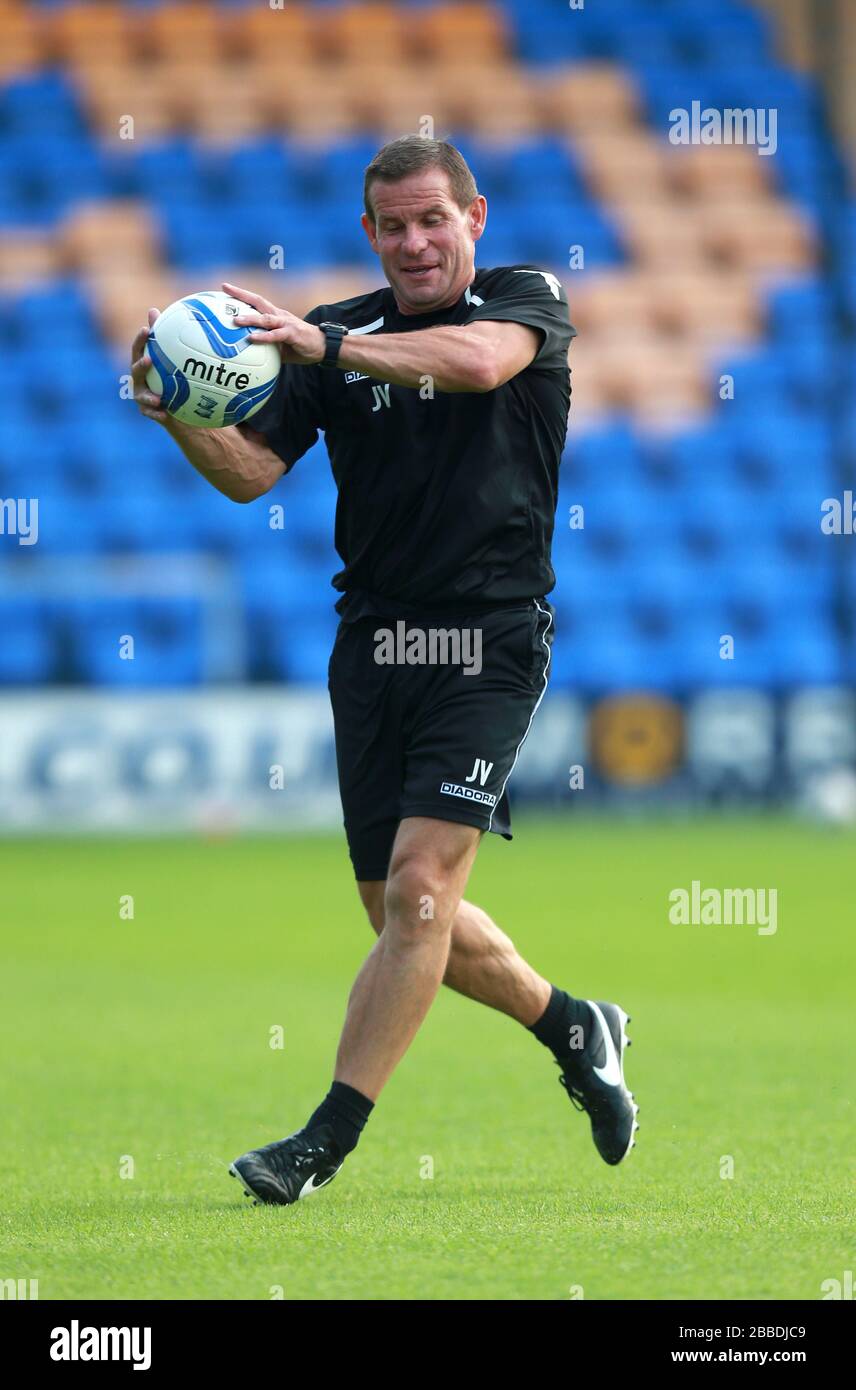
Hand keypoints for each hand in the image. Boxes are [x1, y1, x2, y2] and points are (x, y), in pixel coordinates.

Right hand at [130, 307, 169, 423]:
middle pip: (136, 371)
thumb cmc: (174, 375)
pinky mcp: (148, 411)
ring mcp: (142, 395)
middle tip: (149, 360)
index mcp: (143, 363)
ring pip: (141, 395)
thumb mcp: (173, 357)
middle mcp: (139, 378)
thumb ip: (165, 336)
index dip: (141, 340)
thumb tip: (154, 310)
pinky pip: (151, 413)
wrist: (178, 404)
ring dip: (148, 396)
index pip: (139, 349)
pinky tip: (164, 413)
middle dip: (141, 365)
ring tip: (157, 397)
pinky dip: (156, 413)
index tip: (146, 330)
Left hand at [223, 281, 325, 364]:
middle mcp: (279, 315)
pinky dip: (263, 337)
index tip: (226, 287)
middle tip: (225, 288)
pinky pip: (276, 335)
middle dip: (241, 294)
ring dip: (250, 318)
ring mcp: (286, 323)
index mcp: (275, 315)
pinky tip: (252, 338)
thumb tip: (250, 355)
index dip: (241, 294)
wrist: (323, 346)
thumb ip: (266, 346)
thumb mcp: (280, 345)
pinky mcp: (292, 334)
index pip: (256, 301)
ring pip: (265, 318)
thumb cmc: (300, 345)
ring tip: (235, 320)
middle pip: (258, 301)